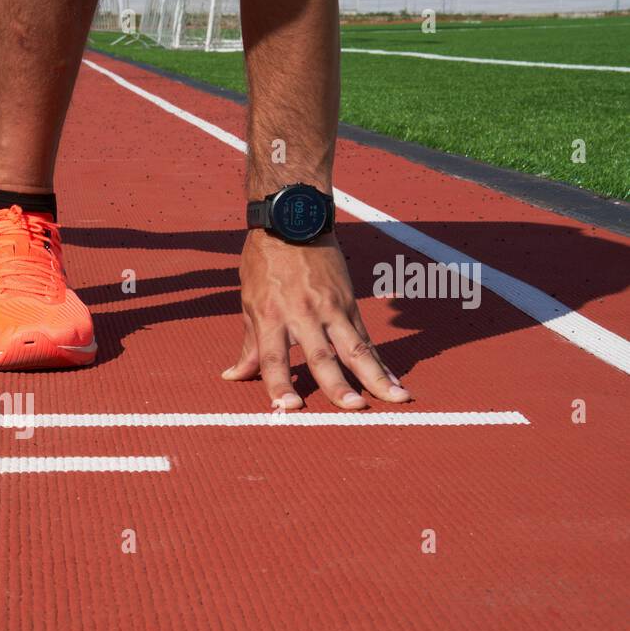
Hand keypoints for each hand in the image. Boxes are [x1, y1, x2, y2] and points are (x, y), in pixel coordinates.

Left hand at [223, 230, 410, 409]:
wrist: (292, 221)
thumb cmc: (265, 263)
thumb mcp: (249, 302)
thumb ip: (249, 344)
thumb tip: (234, 376)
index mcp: (272, 315)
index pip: (274, 358)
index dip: (279, 384)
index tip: (287, 408)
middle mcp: (304, 314)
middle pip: (322, 356)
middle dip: (339, 385)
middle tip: (353, 409)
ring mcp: (331, 309)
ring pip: (355, 348)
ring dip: (375, 377)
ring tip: (395, 399)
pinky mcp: (348, 304)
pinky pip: (365, 338)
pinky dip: (380, 362)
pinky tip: (393, 381)